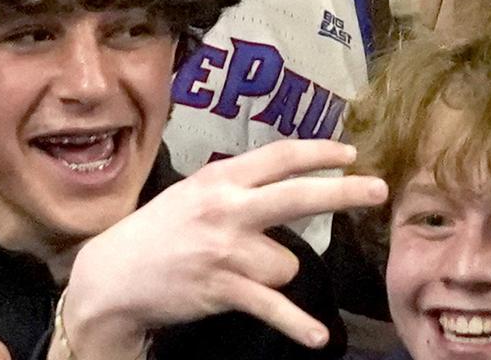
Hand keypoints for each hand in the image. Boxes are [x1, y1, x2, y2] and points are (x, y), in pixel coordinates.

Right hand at [60, 140, 388, 357]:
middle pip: (297, 196)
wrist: (111, 278)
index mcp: (219, 179)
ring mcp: (226, 251)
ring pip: (287, 263)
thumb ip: (236, 183)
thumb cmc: (157, 231)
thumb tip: (289, 174)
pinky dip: (296, 325)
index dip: (319, 153)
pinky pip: (272, 306)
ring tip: (238, 272)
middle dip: (344, 193)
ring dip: (275, 273)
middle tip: (379, 190)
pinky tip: (317, 337)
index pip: (280, 157)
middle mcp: (227, 210)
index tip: (351, 155)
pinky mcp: (224, 289)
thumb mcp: (193, 192)